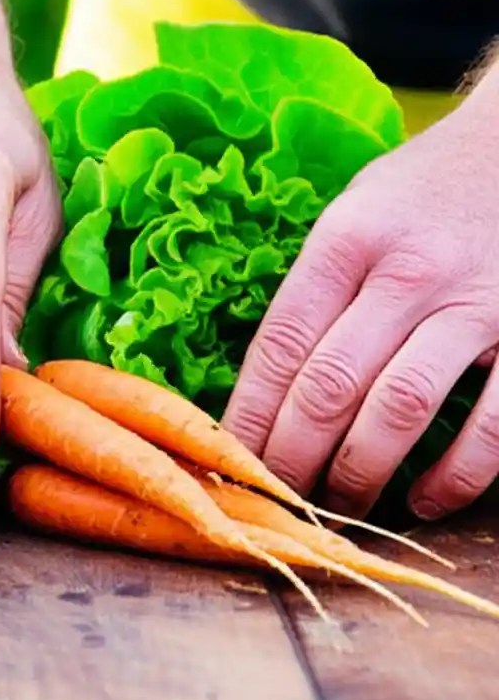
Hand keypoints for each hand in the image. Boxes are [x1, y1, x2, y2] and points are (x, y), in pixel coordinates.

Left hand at [222, 96, 498, 520]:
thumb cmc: (425, 193)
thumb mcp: (354, 216)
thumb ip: (314, 291)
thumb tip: (259, 388)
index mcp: (346, 240)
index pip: (278, 346)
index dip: (247, 416)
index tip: (226, 461)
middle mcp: (407, 271)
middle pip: (327, 387)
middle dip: (291, 458)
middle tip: (275, 498)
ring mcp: (477, 303)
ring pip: (399, 410)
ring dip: (359, 474)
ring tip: (337, 507)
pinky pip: (492, 425)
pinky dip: (453, 476)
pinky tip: (422, 499)